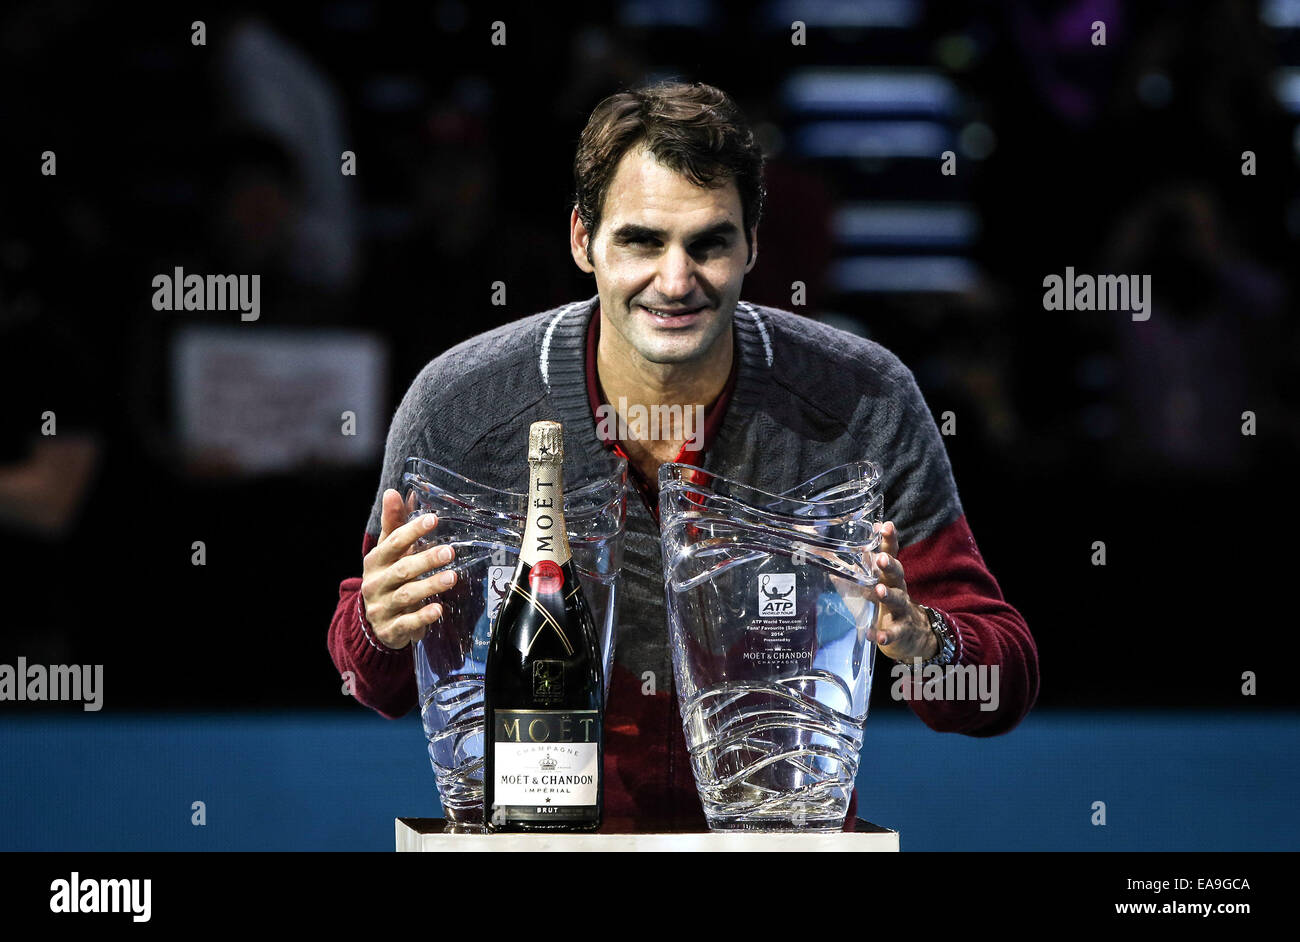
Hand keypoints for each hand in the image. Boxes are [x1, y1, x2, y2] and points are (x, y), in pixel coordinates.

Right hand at [359, 488, 456, 649]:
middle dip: (425, 560)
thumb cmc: (386, 578)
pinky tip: (439, 609)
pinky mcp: (390, 629)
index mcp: (375, 562)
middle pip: (402, 569)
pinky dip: (423, 617)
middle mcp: (375, 584)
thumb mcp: (387, 552)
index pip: (393, 543)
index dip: (412, 530)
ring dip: (429, 586)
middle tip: (450, 552)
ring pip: (406, 595)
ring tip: (451, 577)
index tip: (433, 519)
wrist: (372, 622)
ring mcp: (381, 607)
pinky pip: (407, 623)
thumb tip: (394, 492)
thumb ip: (393, 524)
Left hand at [867, 521, 937, 661]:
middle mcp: (898, 589)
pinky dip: (885, 634)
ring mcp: (901, 610)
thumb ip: (855, 572)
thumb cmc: (885, 605)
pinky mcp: (901, 631)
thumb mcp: (871, 587)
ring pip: (898, 600)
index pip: (890, 554)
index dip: (889, 540)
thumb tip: (828, 556)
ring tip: (879, 591)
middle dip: (890, 565)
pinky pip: (894, 633)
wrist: (911, 635)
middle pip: (897, 574)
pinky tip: (876, 636)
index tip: (886, 525)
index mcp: (889, 576)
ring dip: (889, 595)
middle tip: (882, 558)